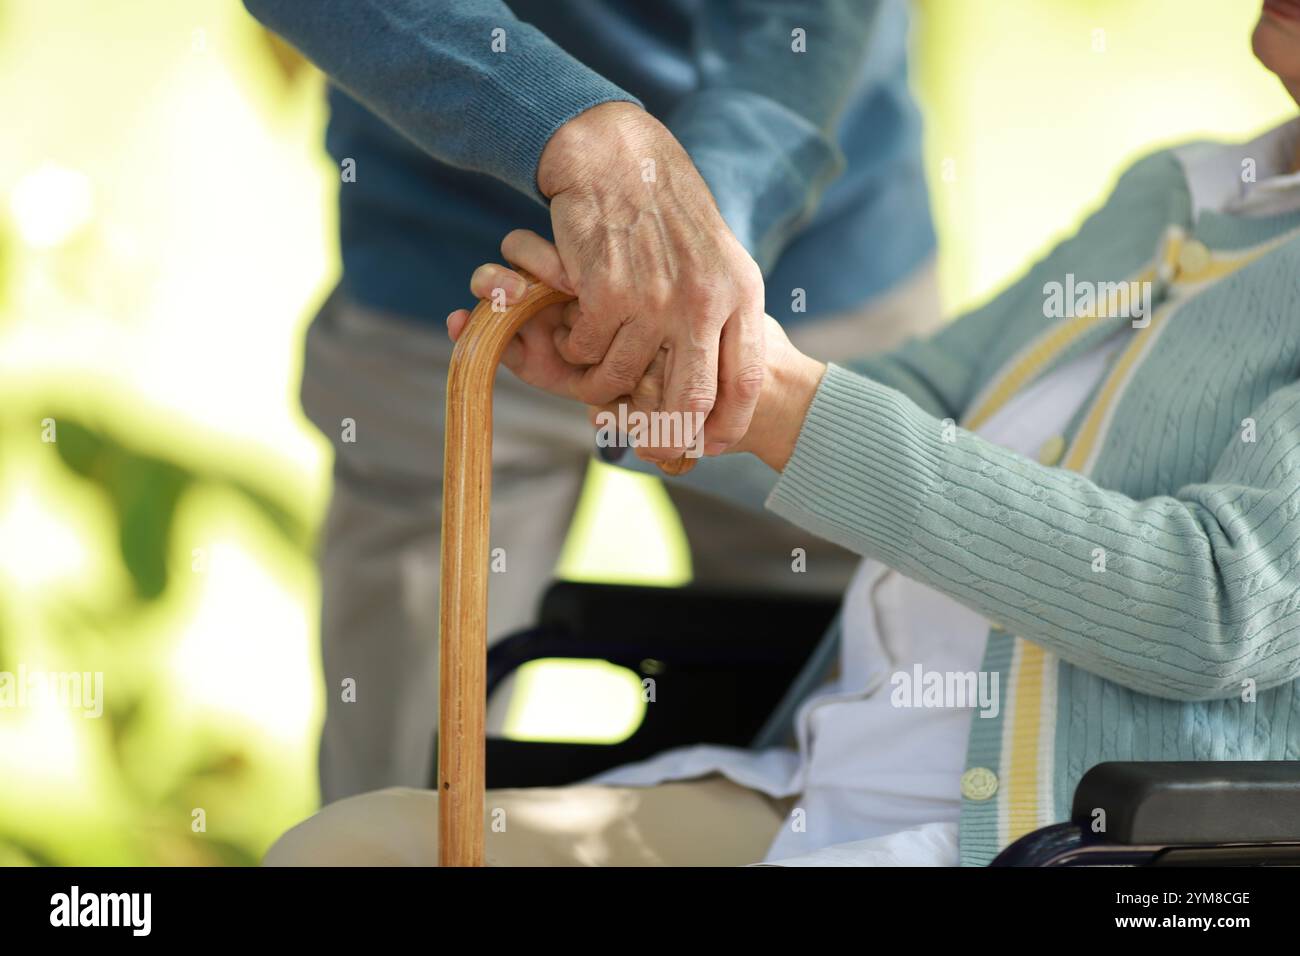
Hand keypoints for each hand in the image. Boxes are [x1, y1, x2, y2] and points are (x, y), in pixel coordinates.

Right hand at [447, 245, 824, 472]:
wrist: (616, 157)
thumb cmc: (666, 210)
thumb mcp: (718, 257)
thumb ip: (727, 312)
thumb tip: (731, 382)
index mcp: (740, 292)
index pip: (743, 382)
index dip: (727, 424)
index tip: (710, 446)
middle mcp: (704, 300)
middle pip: (690, 399)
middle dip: (667, 432)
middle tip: (650, 444)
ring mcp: (654, 298)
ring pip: (625, 378)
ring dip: (604, 385)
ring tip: (596, 375)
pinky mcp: (605, 291)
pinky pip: (587, 349)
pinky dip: (577, 350)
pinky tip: (575, 332)